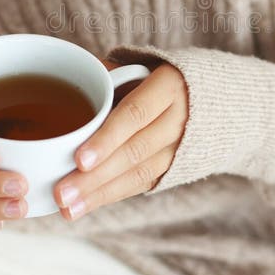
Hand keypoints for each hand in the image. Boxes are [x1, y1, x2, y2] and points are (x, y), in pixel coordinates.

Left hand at [54, 59, 187, 219]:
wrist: (213, 97)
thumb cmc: (161, 78)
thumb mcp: (140, 66)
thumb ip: (107, 75)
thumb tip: (65, 84)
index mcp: (169, 86)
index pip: (135, 114)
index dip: (107, 138)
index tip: (79, 159)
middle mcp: (180, 119)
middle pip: (135, 150)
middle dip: (96, 176)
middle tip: (61, 193)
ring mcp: (181, 147)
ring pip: (139, 173)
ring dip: (100, 193)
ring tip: (68, 208)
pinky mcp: (176, 166)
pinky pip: (142, 183)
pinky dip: (112, 195)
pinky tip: (86, 205)